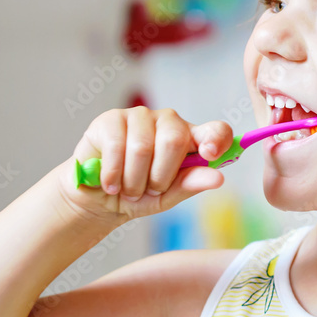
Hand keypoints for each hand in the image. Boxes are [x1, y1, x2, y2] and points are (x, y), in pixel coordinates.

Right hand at [57, 107, 233, 223]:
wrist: (98, 200)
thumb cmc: (138, 195)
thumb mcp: (167, 197)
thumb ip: (190, 184)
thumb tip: (218, 178)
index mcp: (190, 139)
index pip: (216, 130)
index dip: (217, 139)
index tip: (210, 154)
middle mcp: (168, 122)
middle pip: (174, 140)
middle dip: (159, 176)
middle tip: (148, 190)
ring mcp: (140, 116)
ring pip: (142, 147)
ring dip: (133, 180)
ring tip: (127, 189)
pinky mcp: (110, 119)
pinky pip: (116, 146)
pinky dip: (113, 174)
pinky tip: (110, 184)